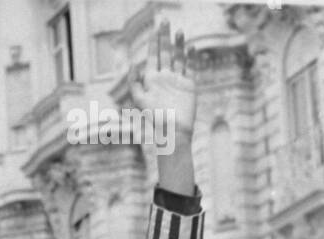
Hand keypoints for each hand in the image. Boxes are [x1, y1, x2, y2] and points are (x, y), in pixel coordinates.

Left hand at [130, 21, 196, 140]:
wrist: (172, 132)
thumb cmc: (155, 119)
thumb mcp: (140, 101)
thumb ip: (134, 83)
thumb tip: (132, 65)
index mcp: (151, 80)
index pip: (152, 56)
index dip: (154, 42)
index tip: (155, 28)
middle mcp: (164, 78)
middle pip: (165, 53)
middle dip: (165, 37)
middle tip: (165, 20)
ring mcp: (177, 81)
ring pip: (178, 58)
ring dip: (179, 44)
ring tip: (179, 30)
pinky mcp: (189, 86)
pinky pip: (190, 68)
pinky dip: (191, 57)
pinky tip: (191, 47)